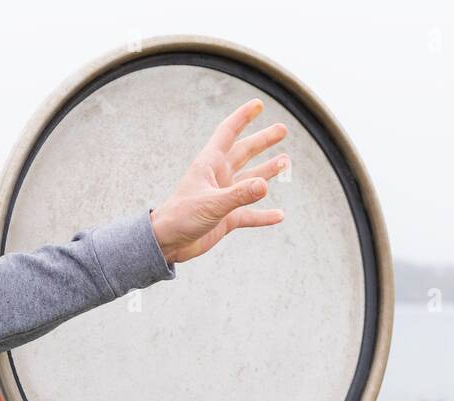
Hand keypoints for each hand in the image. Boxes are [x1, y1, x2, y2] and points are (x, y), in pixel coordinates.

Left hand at [149, 99, 288, 263]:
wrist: (168, 242)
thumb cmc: (181, 217)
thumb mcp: (212, 204)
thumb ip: (239, 195)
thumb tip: (265, 185)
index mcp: (210, 164)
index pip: (228, 133)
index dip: (242, 117)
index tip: (258, 104)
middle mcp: (218, 177)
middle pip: (244, 152)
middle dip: (263, 141)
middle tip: (282, 130)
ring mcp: (224, 197)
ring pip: (250, 181)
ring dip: (267, 171)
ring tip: (285, 163)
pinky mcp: (226, 218)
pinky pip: (250, 215)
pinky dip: (264, 215)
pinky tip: (279, 215)